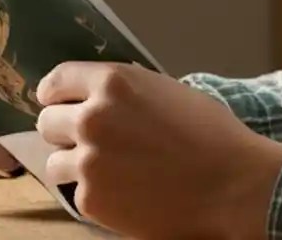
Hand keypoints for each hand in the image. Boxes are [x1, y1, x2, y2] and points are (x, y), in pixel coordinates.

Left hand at [36, 62, 281, 238]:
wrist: (234, 185)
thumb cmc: (212, 136)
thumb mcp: (165, 92)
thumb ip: (124, 93)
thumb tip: (98, 98)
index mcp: (113, 83)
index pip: (57, 81)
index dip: (54, 94)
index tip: (55, 102)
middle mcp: (92, 118)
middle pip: (47, 122)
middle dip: (63, 132)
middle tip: (86, 143)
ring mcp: (89, 161)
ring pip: (54, 162)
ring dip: (73, 166)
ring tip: (107, 173)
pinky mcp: (92, 200)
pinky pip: (77, 195)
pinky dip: (96, 197)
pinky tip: (125, 195)